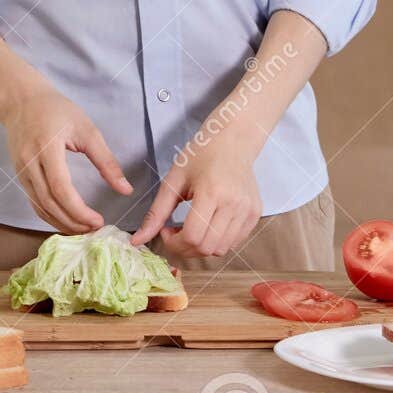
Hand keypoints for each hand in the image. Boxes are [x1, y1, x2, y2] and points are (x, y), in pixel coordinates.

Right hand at [1, 86, 132, 232]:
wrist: (21, 101)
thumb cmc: (56, 110)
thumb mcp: (86, 129)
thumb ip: (106, 161)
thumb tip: (126, 189)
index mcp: (47, 148)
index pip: (60, 188)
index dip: (79, 209)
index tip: (98, 220)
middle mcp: (29, 162)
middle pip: (49, 202)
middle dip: (72, 221)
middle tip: (94, 230)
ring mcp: (21, 171)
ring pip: (39, 206)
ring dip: (61, 222)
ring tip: (83, 230)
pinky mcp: (19, 176)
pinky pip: (33, 202)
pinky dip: (49, 216)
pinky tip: (66, 221)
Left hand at [130, 134, 261, 262]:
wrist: (232, 142)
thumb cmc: (200, 156)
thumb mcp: (173, 181)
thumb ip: (156, 213)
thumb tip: (137, 241)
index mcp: (212, 192)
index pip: (192, 236)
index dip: (174, 242)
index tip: (166, 231)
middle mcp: (234, 204)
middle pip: (206, 248)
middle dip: (185, 248)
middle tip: (176, 233)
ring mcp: (248, 211)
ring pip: (221, 250)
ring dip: (201, 247)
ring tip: (192, 229)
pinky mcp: (255, 214)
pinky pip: (234, 243)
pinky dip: (217, 242)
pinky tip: (208, 226)